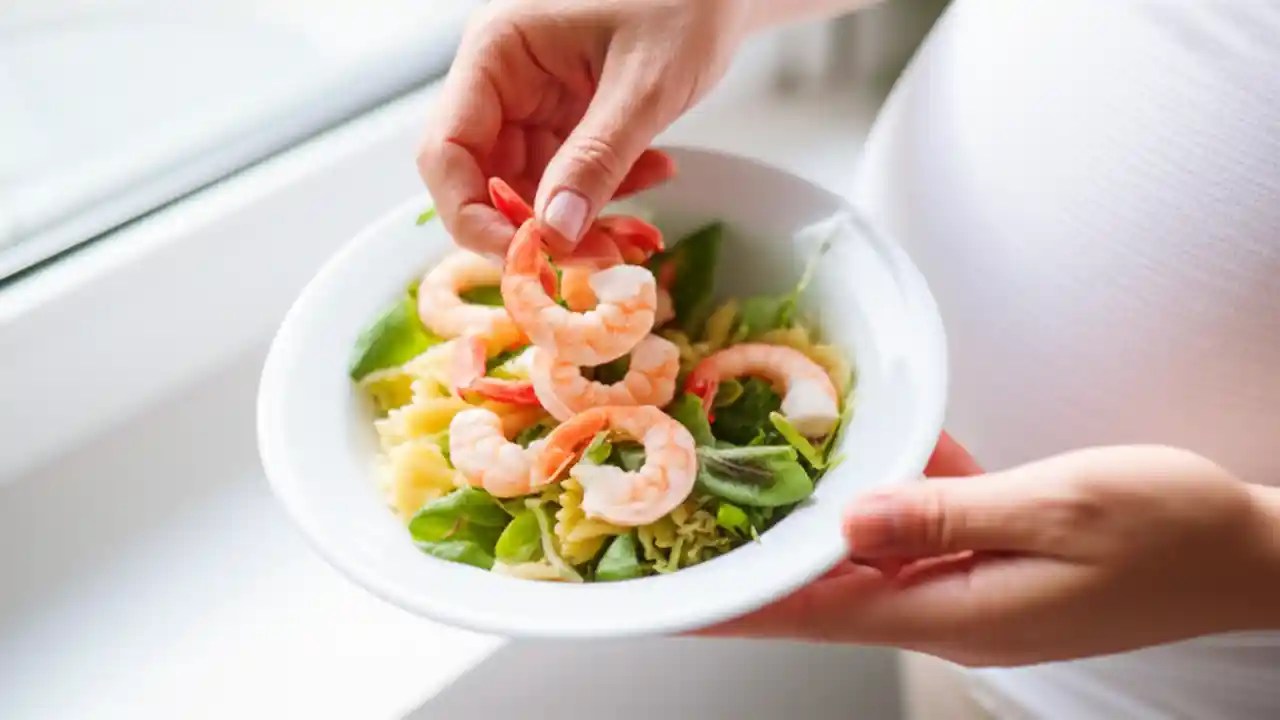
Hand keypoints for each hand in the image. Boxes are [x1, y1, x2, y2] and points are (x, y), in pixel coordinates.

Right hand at [417, 0, 751, 256]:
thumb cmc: (685, 3)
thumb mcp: (644, 85)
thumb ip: (598, 158)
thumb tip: (553, 234)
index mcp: (496, 55)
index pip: (446, 152)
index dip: (472, 217)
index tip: (525, 261)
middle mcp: (502, 82)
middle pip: (483, 181)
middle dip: (537, 230)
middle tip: (599, 257)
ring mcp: (533, 102)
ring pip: (529, 190)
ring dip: (577, 222)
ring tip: (637, 228)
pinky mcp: (567, 119)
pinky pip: (567, 179)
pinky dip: (605, 194)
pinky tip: (657, 174)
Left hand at [705, 436, 1279, 665]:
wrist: (1245, 551)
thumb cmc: (1166, 532)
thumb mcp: (1054, 510)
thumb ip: (942, 515)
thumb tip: (846, 521)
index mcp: (957, 610)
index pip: (820, 613)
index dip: (744, 604)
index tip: (682, 603)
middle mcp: (953, 608)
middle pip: (832, 587)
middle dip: (764, 565)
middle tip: (694, 535)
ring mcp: (975, 586)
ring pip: (874, 554)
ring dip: (823, 524)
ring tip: (756, 491)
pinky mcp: (997, 559)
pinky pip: (926, 530)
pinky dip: (896, 497)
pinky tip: (879, 455)